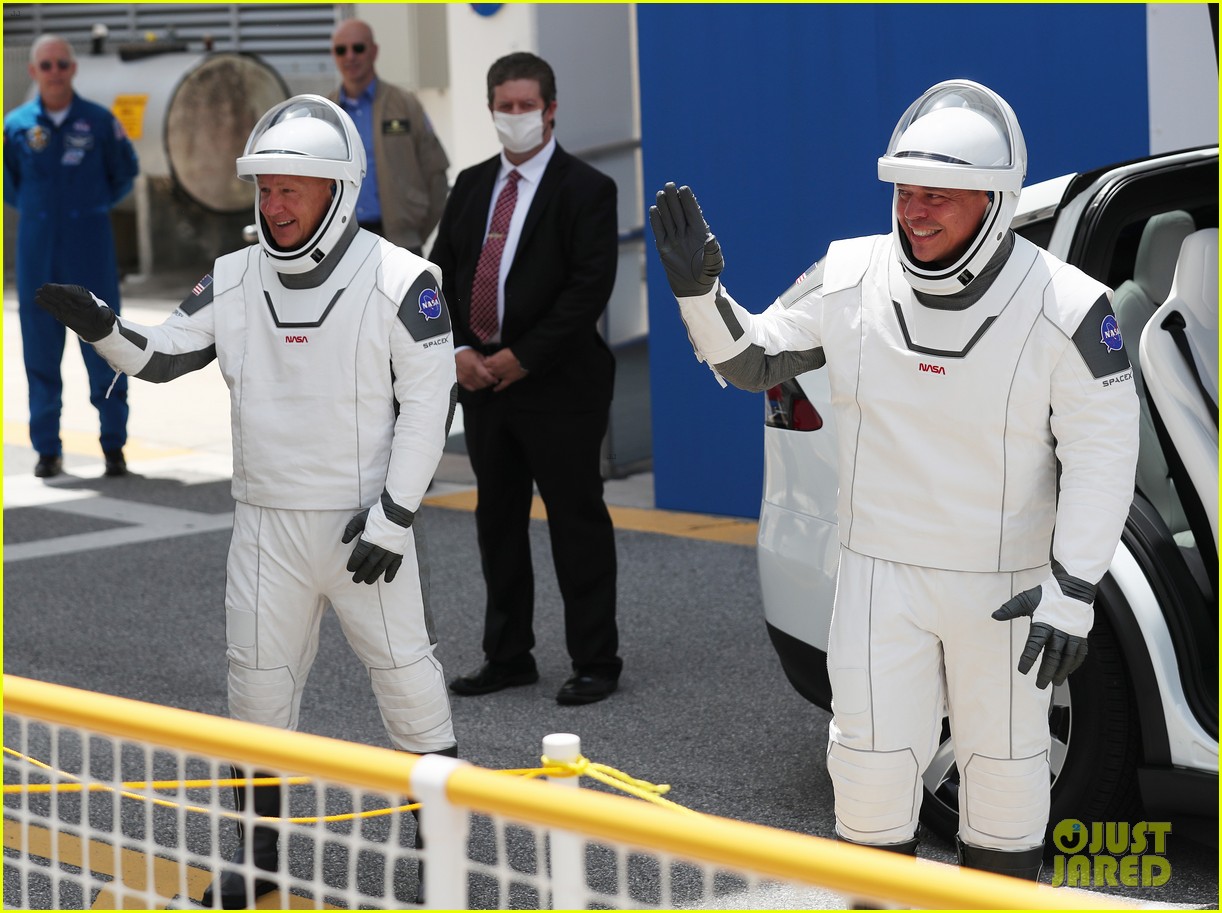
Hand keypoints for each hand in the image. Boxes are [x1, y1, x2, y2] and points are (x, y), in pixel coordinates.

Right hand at [35, 283, 115, 341]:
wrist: (99, 330)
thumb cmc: (105, 322)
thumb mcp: (107, 318)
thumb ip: (106, 315)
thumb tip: (104, 312)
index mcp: (87, 298)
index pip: (76, 292)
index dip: (67, 290)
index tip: (60, 290)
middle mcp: (75, 301)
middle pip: (63, 294)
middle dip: (54, 291)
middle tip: (44, 287)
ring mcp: (68, 307)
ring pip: (56, 300)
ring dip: (47, 296)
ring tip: (38, 292)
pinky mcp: (62, 314)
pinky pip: (53, 308)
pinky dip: (45, 304)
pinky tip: (37, 300)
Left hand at [342, 509, 402, 584]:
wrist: (397, 511)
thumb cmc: (377, 515)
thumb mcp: (360, 519)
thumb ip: (351, 530)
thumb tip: (344, 541)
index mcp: (369, 539)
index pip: (359, 555)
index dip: (353, 563)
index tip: (350, 569)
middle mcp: (380, 547)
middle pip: (369, 564)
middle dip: (362, 573)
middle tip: (356, 580)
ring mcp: (390, 550)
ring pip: (381, 567)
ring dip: (374, 575)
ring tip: (368, 582)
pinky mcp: (399, 551)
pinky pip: (395, 565)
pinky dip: (391, 573)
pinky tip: (387, 580)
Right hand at [456, 348, 497, 391]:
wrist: (456, 354)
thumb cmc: (468, 353)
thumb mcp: (479, 355)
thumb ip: (486, 363)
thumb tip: (494, 369)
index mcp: (474, 365)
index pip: (485, 376)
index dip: (492, 379)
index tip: (496, 380)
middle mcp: (468, 372)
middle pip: (482, 383)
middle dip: (489, 382)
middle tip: (491, 380)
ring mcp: (464, 378)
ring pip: (478, 386)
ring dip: (483, 385)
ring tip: (486, 381)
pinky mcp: (461, 381)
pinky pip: (471, 388)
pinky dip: (477, 387)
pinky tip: (478, 383)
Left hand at [485, 348, 527, 391]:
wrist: (523, 358)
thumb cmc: (512, 352)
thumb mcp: (501, 351)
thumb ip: (494, 356)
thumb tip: (488, 358)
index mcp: (493, 361)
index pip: (484, 364)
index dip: (484, 364)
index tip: (485, 363)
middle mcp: (495, 369)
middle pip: (487, 372)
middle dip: (486, 371)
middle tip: (487, 371)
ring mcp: (501, 376)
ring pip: (493, 379)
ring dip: (491, 378)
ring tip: (490, 378)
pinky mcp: (508, 380)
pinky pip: (502, 385)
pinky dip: (498, 388)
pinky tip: (494, 390)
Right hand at [649, 183, 723, 297]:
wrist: (694, 289)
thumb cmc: (707, 275)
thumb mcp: (713, 265)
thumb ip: (712, 252)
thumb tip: (711, 239)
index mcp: (700, 233)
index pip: (693, 213)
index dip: (688, 201)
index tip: (684, 189)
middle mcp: (686, 233)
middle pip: (679, 212)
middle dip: (674, 198)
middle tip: (669, 185)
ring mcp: (675, 239)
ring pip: (668, 219)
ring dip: (664, 206)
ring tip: (660, 194)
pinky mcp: (664, 248)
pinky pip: (659, 232)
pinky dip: (656, 222)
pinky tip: (653, 210)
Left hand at [992, 583, 1089, 688]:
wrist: (1074, 587)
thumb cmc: (1048, 594)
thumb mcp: (1026, 599)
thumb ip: (1010, 609)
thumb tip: (994, 615)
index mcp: (1044, 623)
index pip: (1035, 645)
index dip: (1028, 658)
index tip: (1023, 670)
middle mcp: (1059, 630)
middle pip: (1053, 656)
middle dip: (1046, 672)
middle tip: (1040, 685)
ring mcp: (1072, 634)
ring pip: (1068, 657)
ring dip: (1062, 671)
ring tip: (1055, 682)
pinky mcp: (1082, 635)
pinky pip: (1080, 653)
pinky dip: (1074, 663)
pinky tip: (1069, 671)